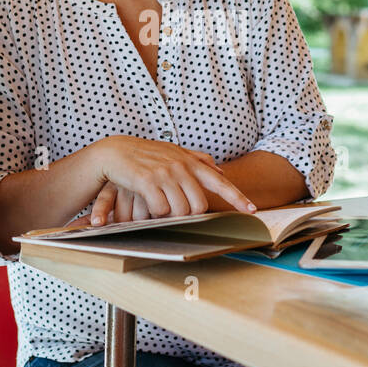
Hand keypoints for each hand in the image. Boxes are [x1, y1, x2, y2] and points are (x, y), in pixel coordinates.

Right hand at [87, 136, 254, 222]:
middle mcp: (180, 166)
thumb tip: (218, 168)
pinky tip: (148, 203)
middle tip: (176, 212)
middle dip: (189, 215)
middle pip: (198, 205)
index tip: (252, 210)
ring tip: (159, 206)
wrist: (115, 151)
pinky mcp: (147, 181)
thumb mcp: (174, 152)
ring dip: (170, 215)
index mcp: (190, 162)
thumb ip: (197, 159)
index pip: (219, 181)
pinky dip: (155, 212)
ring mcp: (164, 173)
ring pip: (180, 210)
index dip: (237, 197)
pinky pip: (160, 209)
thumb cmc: (146, 154)